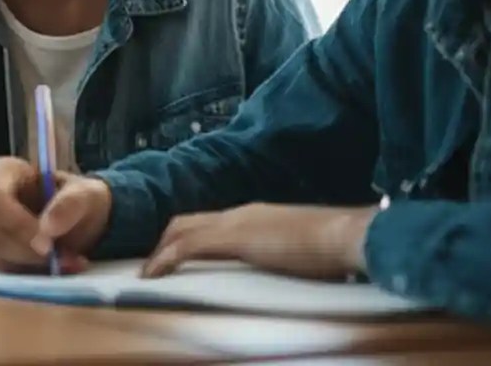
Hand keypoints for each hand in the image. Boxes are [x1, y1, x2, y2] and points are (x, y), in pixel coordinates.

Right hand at [0, 156, 111, 272]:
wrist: (81, 221)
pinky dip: (31, 278)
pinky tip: (58, 271)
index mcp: (2, 173)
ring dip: (32, 267)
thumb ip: (70, 204)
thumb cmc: (77, 198)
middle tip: (62, 259)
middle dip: (26, 251)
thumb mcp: (85, 193)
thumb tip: (48, 228)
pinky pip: (2, 274)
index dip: (15, 224)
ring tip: (68, 263)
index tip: (48, 243)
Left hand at [140, 203, 376, 279]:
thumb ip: (282, 255)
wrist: (345, 235)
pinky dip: (166, 259)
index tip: (172, 256)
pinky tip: (153, 276)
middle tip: (150, 266)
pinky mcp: (233, 237)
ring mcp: (234, 223)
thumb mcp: (298, 251)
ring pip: (181, 231)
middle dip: (164, 242)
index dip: (184, 238)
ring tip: (146, 274)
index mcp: (253, 216)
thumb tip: (282, 270)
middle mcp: (238, 213)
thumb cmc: (332, 247)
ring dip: (160, 252)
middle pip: (186, 222)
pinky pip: (187, 247)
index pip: (207, 222)